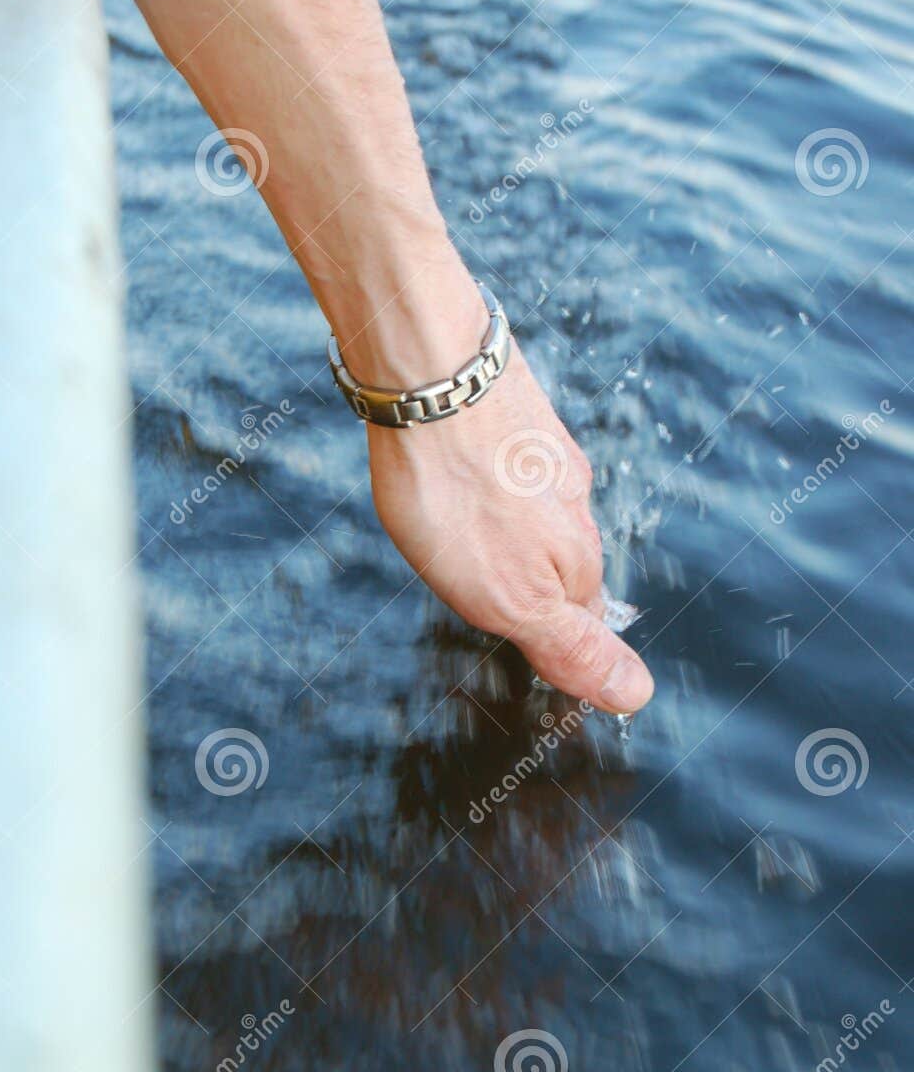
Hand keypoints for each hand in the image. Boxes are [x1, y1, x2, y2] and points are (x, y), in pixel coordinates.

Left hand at [367, 340, 654, 713]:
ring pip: (540, 510)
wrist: (434, 376)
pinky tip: (469, 476)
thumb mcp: (509, 597)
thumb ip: (569, 646)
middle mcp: (573, 505)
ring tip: (475, 538)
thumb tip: (637, 695)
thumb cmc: (459, 492)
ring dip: (515, 529)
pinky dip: (494, 481)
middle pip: (564, 563)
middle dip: (536, 585)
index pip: (581, 619)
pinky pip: (512, 463)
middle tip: (496, 599)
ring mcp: (547, 454)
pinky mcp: (516, 411)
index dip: (556, 639)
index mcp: (575, 558)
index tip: (536, 654)